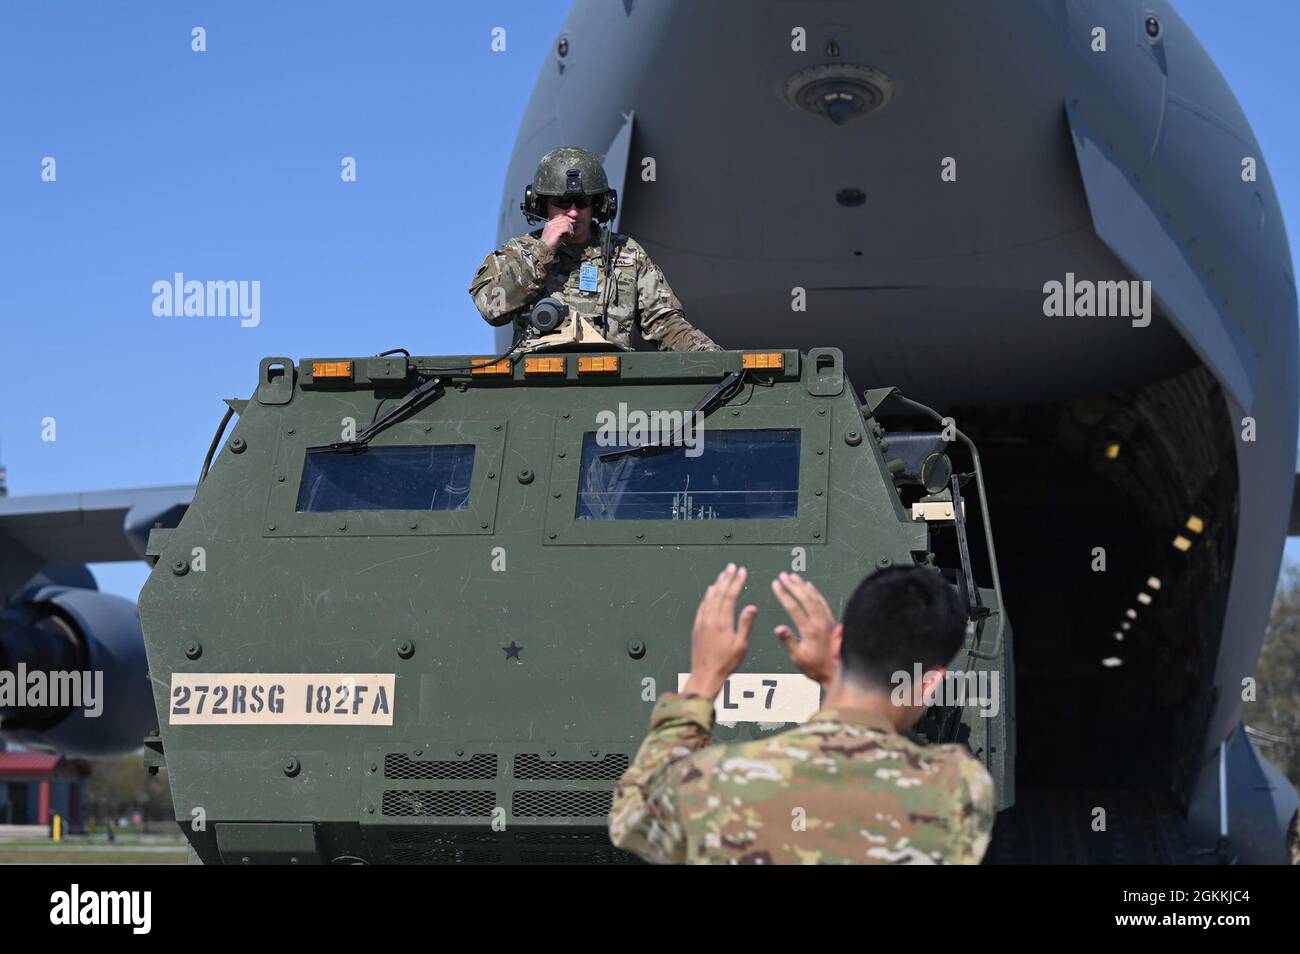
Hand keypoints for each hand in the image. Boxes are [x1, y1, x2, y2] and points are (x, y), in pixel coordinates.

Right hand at [541, 213, 574, 249]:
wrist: (544, 249)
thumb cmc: (551, 243)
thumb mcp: (557, 234)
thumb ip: (562, 229)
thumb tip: (571, 225)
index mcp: (550, 223)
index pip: (561, 216)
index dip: (568, 219)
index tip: (572, 225)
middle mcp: (551, 223)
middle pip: (565, 218)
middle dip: (570, 225)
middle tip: (571, 231)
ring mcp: (553, 226)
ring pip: (566, 223)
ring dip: (570, 229)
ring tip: (569, 235)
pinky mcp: (556, 230)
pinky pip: (566, 228)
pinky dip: (569, 232)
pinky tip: (568, 236)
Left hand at [683, 564, 756, 699]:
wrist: (705, 674)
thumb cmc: (726, 663)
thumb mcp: (741, 646)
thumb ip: (745, 625)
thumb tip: (751, 607)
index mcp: (722, 622)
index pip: (730, 596)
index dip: (737, 582)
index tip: (742, 572)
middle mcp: (710, 619)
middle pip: (719, 593)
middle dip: (727, 578)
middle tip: (733, 567)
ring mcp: (702, 621)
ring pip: (709, 597)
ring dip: (717, 584)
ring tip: (724, 574)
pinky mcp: (697, 626)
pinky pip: (702, 605)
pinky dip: (707, 595)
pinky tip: (711, 591)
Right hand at [771, 572, 840, 688]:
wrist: (836, 672)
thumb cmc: (815, 667)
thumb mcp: (798, 658)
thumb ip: (788, 641)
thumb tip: (778, 628)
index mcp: (809, 630)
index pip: (793, 607)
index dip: (783, 594)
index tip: (775, 584)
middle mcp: (820, 622)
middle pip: (805, 598)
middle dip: (792, 585)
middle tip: (782, 575)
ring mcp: (828, 621)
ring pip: (815, 598)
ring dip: (803, 586)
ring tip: (792, 576)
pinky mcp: (832, 621)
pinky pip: (824, 602)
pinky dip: (816, 592)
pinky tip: (809, 585)